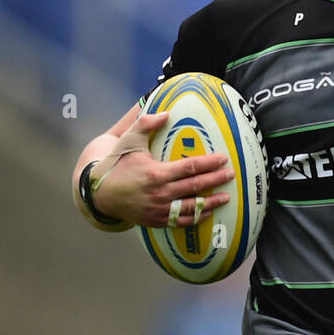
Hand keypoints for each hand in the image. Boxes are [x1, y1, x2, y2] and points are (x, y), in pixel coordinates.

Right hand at [89, 112, 233, 226]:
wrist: (102, 194)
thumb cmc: (118, 165)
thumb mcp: (129, 142)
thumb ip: (146, 124)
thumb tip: (166, 113)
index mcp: (157, 173)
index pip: (190, 168)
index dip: (209, 163)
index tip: (223, 159)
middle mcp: (161, 193)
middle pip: (196, 186)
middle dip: (216, 180)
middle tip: (231, 174)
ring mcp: (160, 209)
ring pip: (192, 207)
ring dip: (211, 202)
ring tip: (226, 197)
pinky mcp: (158, 221)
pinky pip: (182, 221)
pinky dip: (196, 218)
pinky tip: (207, 213)